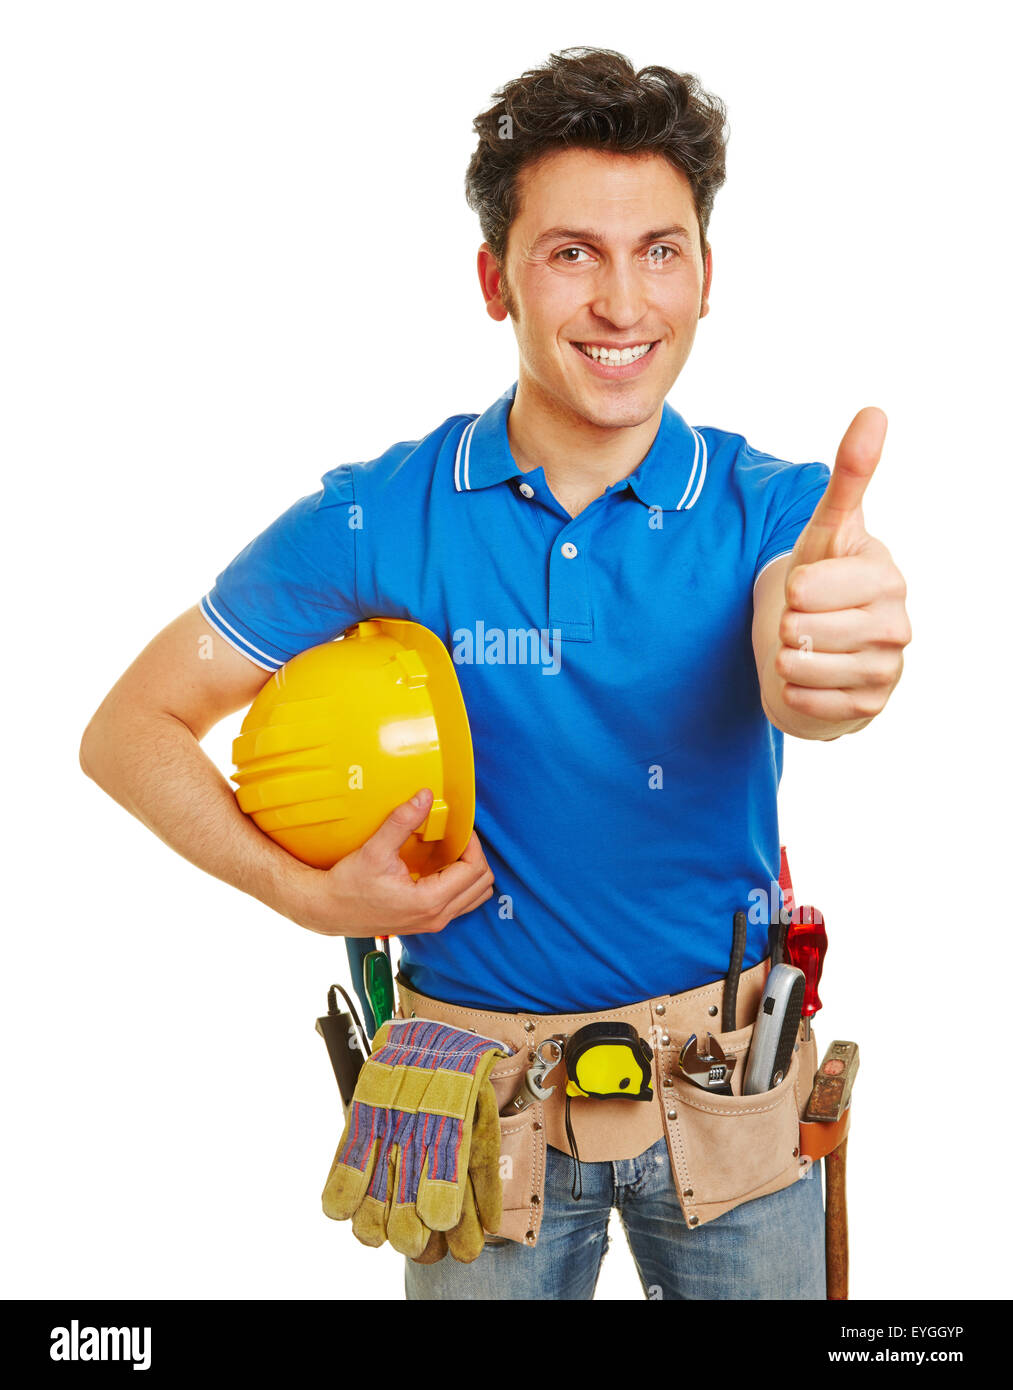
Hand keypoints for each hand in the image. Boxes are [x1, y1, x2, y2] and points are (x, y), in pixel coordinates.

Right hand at [297, 788, 494, 936]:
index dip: (473, 844)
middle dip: (475, 856)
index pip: (474, 870)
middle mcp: (437, 916)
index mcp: (429, 901)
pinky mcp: (427, 920)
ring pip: (475, 896)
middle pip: (482, 884)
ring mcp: (433, 921)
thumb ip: (402, 822)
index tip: (460, 828)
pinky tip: (440, 865)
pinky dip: (460, 882)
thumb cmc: (348, 885)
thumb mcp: (375, 850)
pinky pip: (460, 902)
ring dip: (470, 871)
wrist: (328, 909)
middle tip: (458, 837)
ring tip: (451, 850)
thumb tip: (424, 796)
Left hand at [776, 408, 911, 727]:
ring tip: (799, 646)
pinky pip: (812, 704)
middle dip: (788, 626)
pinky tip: (804, 677)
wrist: (817, 642)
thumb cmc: (821, 580)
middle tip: (798, 620)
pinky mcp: (870, 707)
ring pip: (808, 668)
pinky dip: (795, 692)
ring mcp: (888, 669)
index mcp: (885, 576)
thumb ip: (850, 475)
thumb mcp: (826, 529)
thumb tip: (875, 411)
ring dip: (788, 659)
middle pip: (807, 630)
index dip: (794, 589)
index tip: (802, 587)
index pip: (813, 586)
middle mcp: (896, 623)